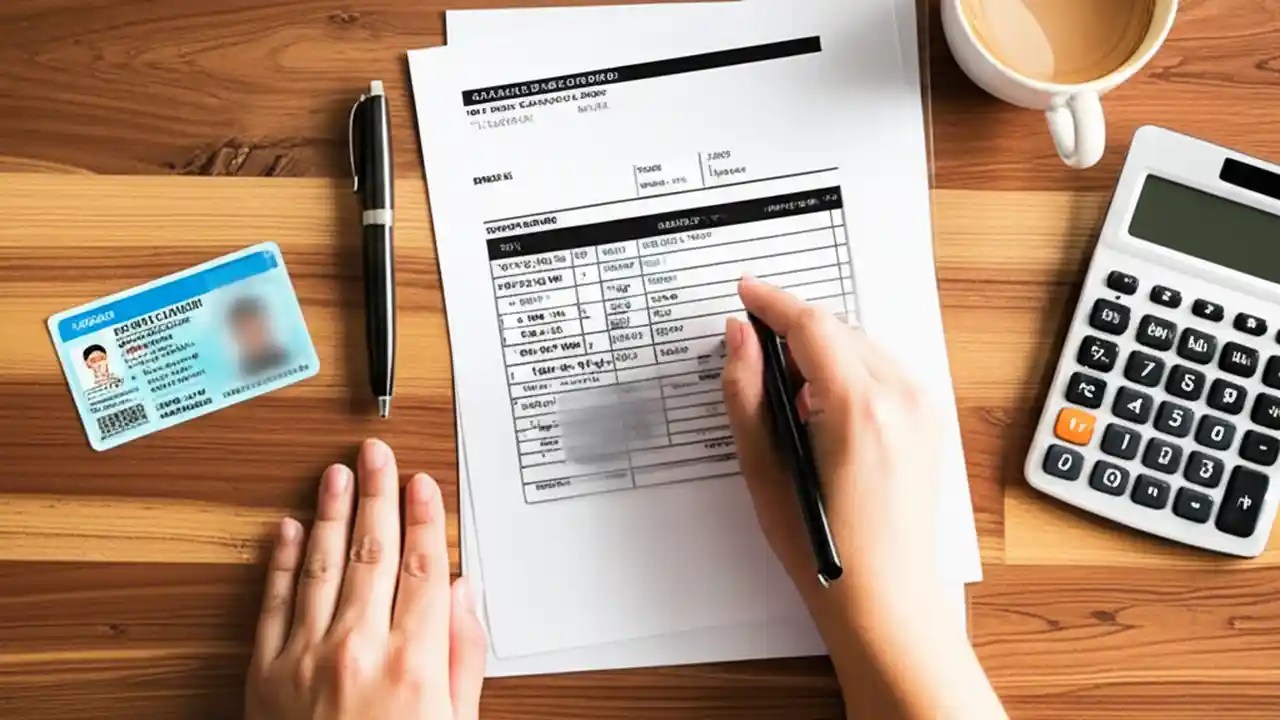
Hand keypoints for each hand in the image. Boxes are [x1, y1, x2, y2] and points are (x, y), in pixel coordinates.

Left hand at [245, 438, 485, 719]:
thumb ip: (462, 660)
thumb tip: (463, 598)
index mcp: (414, 663)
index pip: (424, 567)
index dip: (424, 517)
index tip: (423, 485)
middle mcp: (358, 649)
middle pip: (372, 552)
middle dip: (377, 494)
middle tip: (376, 454)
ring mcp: (306, 658)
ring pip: (319, 564)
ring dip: (328, 511)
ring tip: (335, 474)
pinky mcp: (265, 675)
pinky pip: (271, 604)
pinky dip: (277, 561)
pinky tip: (283, 528)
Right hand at [723, 277, 941, 617]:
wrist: (887, 600)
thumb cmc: (827, 549)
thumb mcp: (766, 471)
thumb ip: (746, 394)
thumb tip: (738, 337)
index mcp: (859, 406)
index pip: (811, 325)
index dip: (772, 302)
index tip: (744, 292)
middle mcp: (901, 397)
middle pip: (837, 330)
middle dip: (794, 334)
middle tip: (757, 368)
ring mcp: (923, 408)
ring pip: (861, 347)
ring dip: (822, 356)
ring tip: (791, 406)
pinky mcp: (930, 421)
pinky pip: (882, 371)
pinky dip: (848, 375)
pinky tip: (824, 418)